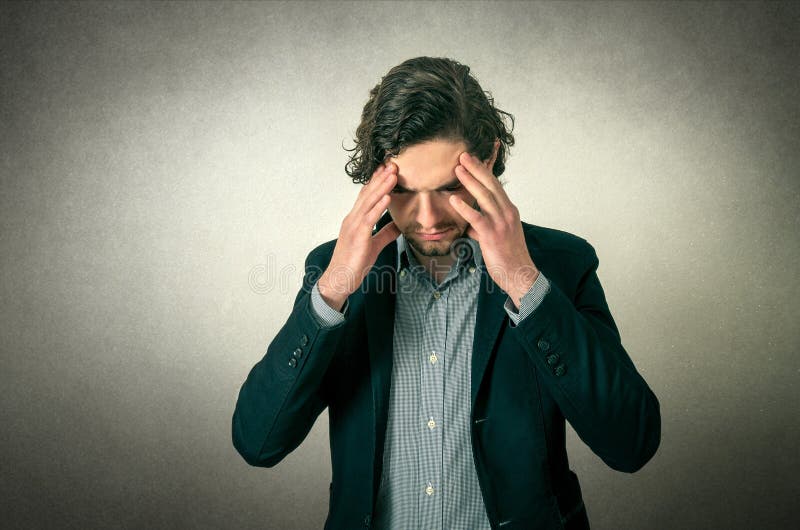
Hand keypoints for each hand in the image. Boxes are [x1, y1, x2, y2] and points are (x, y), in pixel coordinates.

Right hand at [318, 163, 400, 310]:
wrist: (339, 280)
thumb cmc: (354, 263)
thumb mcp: (374, 246)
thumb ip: (385, 233)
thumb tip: (399, 225)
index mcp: (355, 220)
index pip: (366, 196)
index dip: (376, 182)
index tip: (387, 169)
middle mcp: (352, 219)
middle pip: (367, 194)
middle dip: (380, 178)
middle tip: (392, 163)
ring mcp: (353, 227)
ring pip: (369, 202)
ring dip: (381, 187)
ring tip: (393, 174)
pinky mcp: (358, 237)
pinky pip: (369, 219)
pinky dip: (379, 207)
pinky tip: (388, 197)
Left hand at [449, 152, 538, 308]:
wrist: (520, 274)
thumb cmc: (509, 257)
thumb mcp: (499, 236)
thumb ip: (484, 227)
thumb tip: (471, 226)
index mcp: (509, 211)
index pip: (496, 186)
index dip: (484, 171)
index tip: (473, 160)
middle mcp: (507, 213)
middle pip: (491, 185)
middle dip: (476, 168)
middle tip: (463, 156)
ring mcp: (501, 223)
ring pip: (484, 196)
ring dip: (470, 181)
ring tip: (458, 170)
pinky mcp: (492, 235)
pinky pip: (477, 218)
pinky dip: (465, 207)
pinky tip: (454, 199)